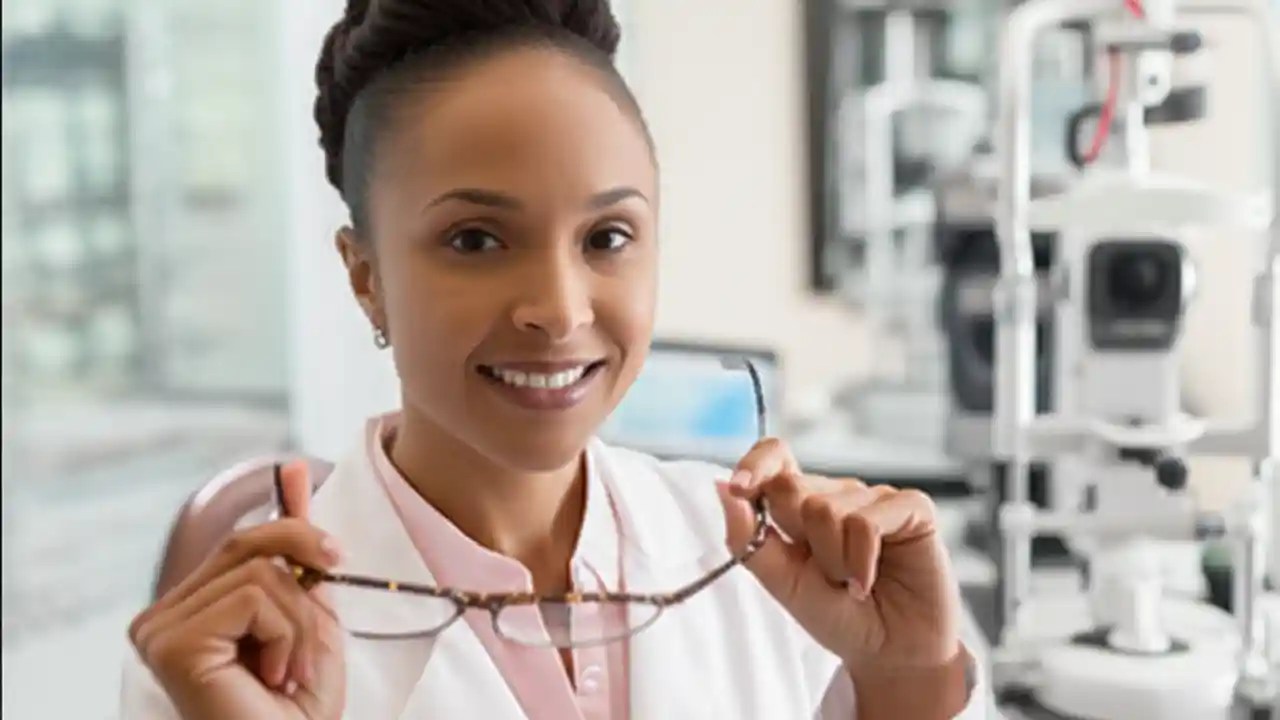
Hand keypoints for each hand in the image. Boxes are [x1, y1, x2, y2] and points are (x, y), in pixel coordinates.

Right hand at [129, 462, 346, 719]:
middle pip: (248, 543)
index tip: (313, 508)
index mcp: (189, 611)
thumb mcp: (309, 614)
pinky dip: (286, 634)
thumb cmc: (297, 707)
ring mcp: (159, 629)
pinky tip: (272, 677)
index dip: (288, 524)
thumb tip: (291, 471)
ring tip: (289, 671)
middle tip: (323, 622)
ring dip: (300, 622)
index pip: (240, 543)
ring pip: (260, 570)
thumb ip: (297, 553)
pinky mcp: (170, 643)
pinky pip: (254, 597)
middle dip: (306, 568)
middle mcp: (161, 617)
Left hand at [717, 438, 964, 677]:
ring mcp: (875, 497)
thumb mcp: (782, 583)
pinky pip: (868, 521)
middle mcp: (838, 493)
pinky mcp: (911, 509)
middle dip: (799, 541)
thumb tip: (720, 486)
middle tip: (822, 574)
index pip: (775, 456)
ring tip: (850, 583)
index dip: (755, 464)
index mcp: (801, 504)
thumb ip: (749, 539)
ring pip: (828, 509)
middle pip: (792, 488)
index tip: (740, 488)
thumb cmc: (837, 616)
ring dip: (833, 561)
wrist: (889, 653)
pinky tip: (868, 581)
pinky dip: (861, 561)